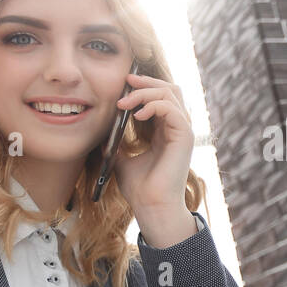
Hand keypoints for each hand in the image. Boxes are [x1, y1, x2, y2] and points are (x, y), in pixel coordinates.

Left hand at [111, 73, 193, 217]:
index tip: (124, 83)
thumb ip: (117, 143)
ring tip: (125, 102)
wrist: (150, 206)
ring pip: (171, 93)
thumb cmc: (139, 188)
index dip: (144, 85)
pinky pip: (171, 109)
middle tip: (126, 80)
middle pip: (169, 88)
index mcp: (165, 131)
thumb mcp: (122, 159)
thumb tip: (102, 132)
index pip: (161, 96)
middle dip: (146, 81)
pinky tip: (136, 115)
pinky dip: (153, 106)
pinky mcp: (185, 137)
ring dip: (145, 92)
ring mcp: (183, 131)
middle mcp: (177, 128)